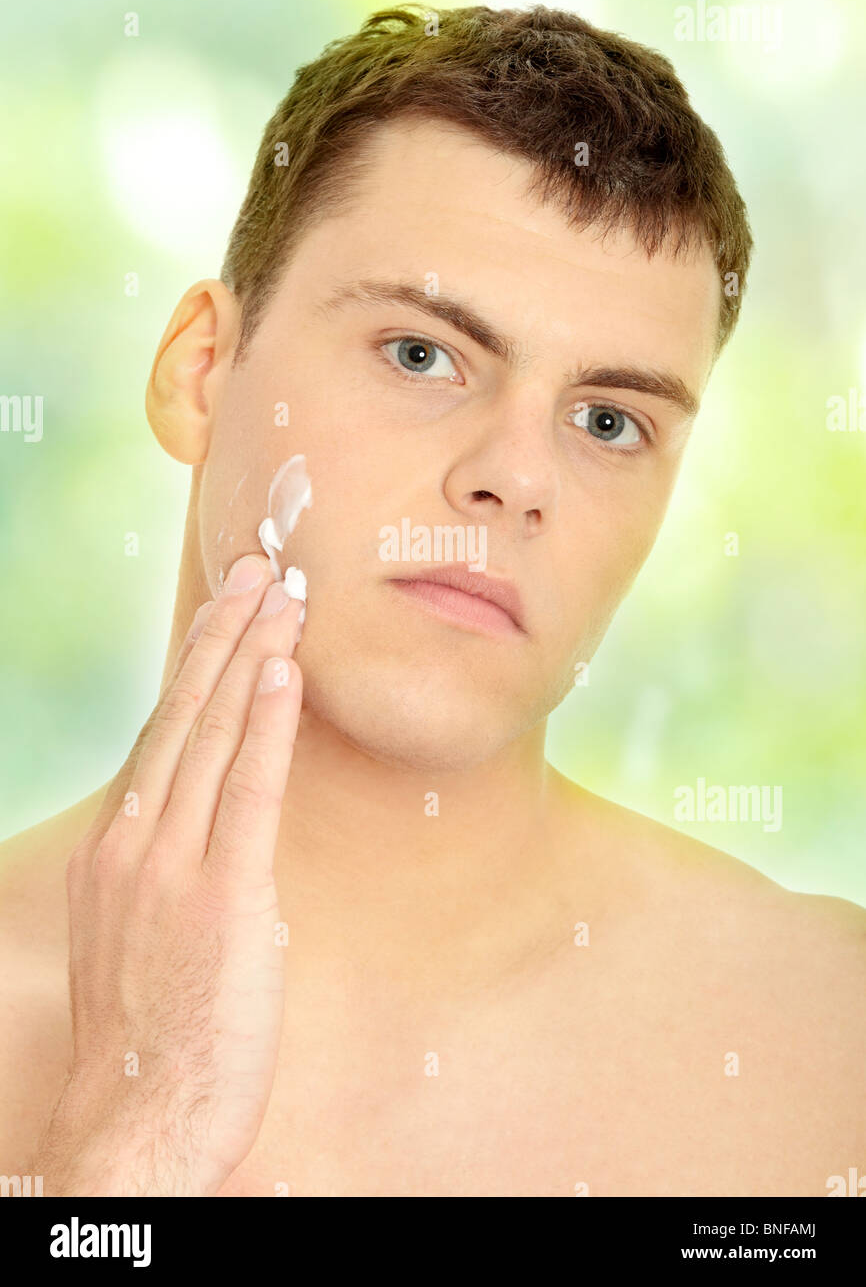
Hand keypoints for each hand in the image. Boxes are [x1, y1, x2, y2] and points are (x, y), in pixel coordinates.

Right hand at [38, 553, 302, 1195]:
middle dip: (224, 636)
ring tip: (281, 596)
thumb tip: (228, 845)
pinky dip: (267, 726)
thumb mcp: (145, 939)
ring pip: (215, 736)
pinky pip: (248, 792)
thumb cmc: (150, 1041)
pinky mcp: (222, 895)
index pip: (163, 736)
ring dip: (251, 657)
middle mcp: (136, 841)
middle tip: (256, 571)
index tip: (224, 615)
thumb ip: (178, 877)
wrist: (133, 1122)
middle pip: (185, 715)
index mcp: (117, 849)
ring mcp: (173, 865)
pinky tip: (284, 672)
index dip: (198, 668)